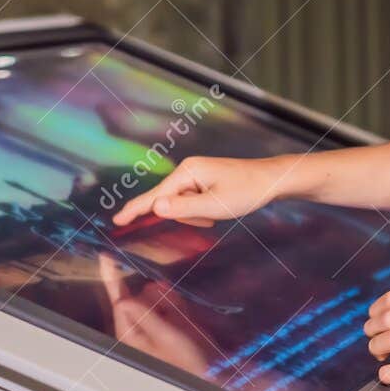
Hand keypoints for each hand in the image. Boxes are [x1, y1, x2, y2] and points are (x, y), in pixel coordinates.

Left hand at [98, 255, 210, 372]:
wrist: (210, 374)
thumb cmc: (186, 361)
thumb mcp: (166, 336)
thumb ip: (146, 315)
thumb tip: (124, 298)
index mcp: (130, 332)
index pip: (120, 299)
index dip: (114, 277)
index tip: (106, 255)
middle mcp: (139, 327)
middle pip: (140, 295)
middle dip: (156, 295)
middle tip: (171, 312)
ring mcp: (155, 324)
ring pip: (156, 297)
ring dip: (169, 300)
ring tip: (182, 319)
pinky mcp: (170, 323)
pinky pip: (170, 303)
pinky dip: (177, 305)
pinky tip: (185, 316)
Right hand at [112, 155, 292, 227]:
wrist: (273, 180)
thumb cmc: (247, 191)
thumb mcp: (216, 205)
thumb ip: (184, 209)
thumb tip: (155, 207)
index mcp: (187, 172)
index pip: (154, 195)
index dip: (135, 210)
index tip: (116, 221)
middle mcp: (188, 170)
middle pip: (170, 203)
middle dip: (188, 216)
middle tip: (213, 215)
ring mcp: (196, 175)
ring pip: (182, 206)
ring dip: (198, 215)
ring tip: (221, 209)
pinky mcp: (203, 181)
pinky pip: (193, 203)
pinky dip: (204, 211)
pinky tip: (221, 207)